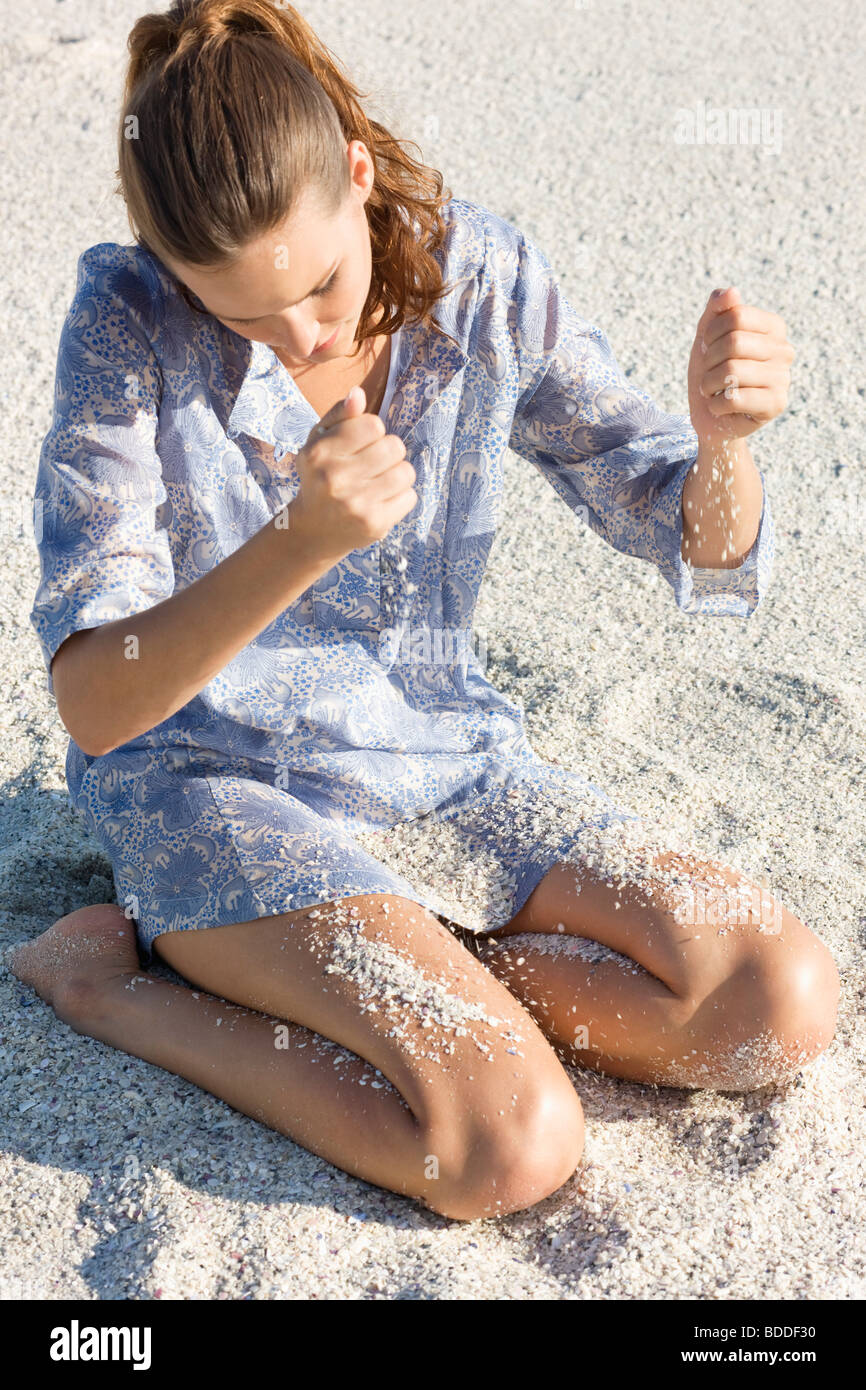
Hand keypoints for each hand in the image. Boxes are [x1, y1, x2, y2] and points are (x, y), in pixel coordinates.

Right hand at [287, 384, 416, 560]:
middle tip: (372, 465)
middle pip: (394, 447)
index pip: (373, 425)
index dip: (372, 432)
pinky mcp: (374, 524)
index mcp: (320, 453)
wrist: (314, 529)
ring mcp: (356, 504)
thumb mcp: (319, 441)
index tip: (360, 445)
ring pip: (406, 472)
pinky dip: (401, 497)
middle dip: (388, 453)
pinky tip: (381, 501)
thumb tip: (358, 394)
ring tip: (379, 482)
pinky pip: (410, 497)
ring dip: (398, 474)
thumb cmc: (321, 476)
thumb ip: (339, 415)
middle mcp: (335, 478)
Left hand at [687, 286, 794, 442]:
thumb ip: (716, 309)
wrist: (711, 416)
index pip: (736, 315)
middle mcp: (784, 350)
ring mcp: (783, 377)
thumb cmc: (712, 371)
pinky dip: (716, 404)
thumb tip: (732, 291)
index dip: (711, 332)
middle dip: (709, 360)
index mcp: (773, 327)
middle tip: (709, 373)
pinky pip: (734, 398)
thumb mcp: (707, 336)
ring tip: (713, 390)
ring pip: (732, 371)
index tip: (708, 347)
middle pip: (734, 342)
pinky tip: (722, 407)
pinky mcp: (776, 404)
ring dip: (709, 384)